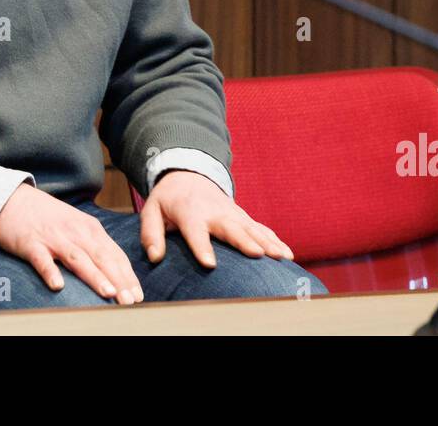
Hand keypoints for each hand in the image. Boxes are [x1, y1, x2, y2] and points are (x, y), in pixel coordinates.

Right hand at [0, 183, 143, 303]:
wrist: (14, 200)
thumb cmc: (49, 218)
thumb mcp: (77, 227)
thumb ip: (95, 246)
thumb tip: (116, 272)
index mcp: (90, 229)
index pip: (114, 254)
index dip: (128, 276)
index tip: (138, 295)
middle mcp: (75, 232)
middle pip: (101, 257)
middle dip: (119, 280)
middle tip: (130, 300)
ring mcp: (53, 238)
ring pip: (77, 259)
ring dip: (94, 276)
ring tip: (108, 292)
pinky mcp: (31, 243)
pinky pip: (42, 259)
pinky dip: (50, 272)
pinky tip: (58, 286)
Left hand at [140, 170, 294, 267]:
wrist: (188, 174)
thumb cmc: (168, 199)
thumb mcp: (151, 211)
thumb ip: (150, 234)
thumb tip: (155, 258)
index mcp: (189, 212)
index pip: (195, 231)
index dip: (201, 247)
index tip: (210, 264)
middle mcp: (214, 212)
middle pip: (231, 228)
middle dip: (245, 241)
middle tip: (259, 254)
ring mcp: (232, 213)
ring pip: (252, 228)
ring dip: (268, 242)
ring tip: (282, 257)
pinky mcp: (242, 217)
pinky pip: (261, 229)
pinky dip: (275, 240)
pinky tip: (287, 254)